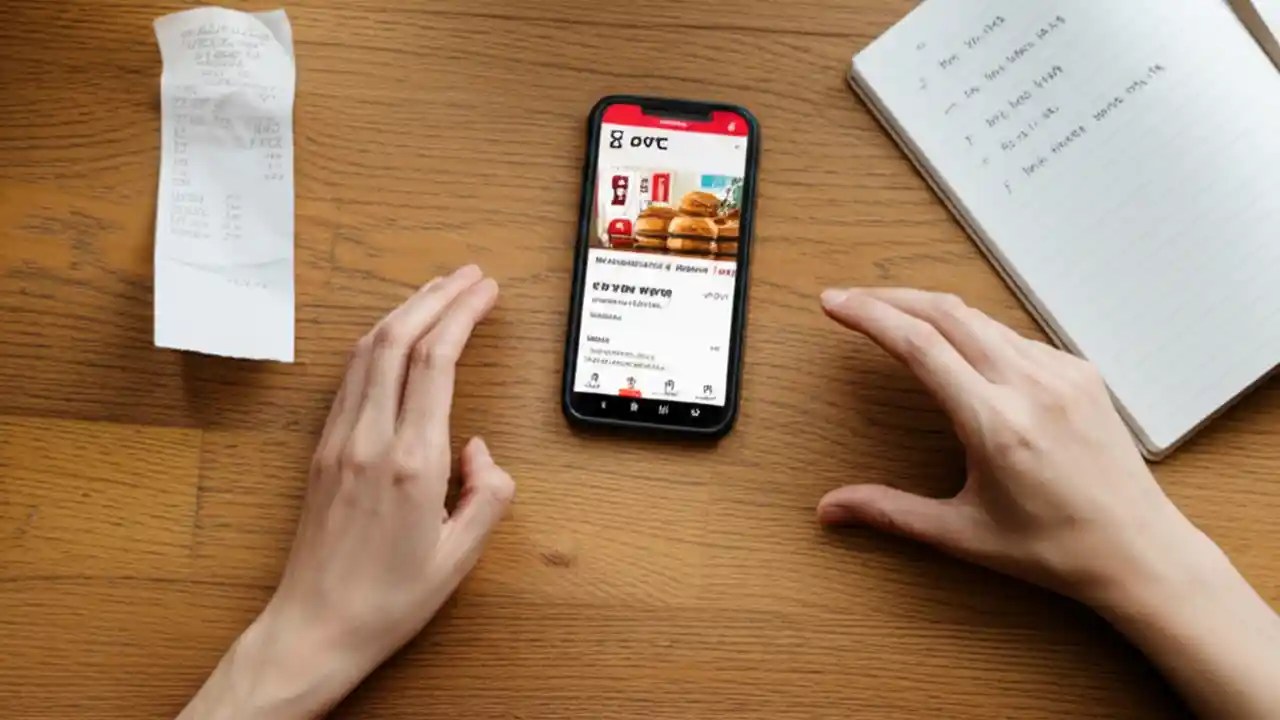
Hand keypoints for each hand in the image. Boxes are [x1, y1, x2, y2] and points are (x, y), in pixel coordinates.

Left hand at [179, 265, 514, 719]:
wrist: (314, 627)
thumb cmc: (389, 600)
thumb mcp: (462, 556)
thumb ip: (490, 494)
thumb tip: (481, 450)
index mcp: (412, 462)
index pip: (436, 362)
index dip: (462, 314)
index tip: (487, 290)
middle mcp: (370, 440)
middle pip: (399, 340)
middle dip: (437, 297)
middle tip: (470, 274)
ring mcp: (339, 440)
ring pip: (368, 351)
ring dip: (404, 310)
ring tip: (437, 290)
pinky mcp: (322, 450)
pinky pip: (350, 377)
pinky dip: (377, 341)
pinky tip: (393, 335)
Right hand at [816, 287, 1279, 718]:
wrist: (1141, 551)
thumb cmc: (1055, 549)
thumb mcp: (963, 534)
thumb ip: (890, 512)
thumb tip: (828, 509)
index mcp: (998, 424)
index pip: (920, 346)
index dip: (870, 317)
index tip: (834, 305)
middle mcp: (1031, 386)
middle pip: (946, 313)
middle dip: (890, 299)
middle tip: (849, 300)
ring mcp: (1062, 373)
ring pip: (980, 319)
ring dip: (929, 309)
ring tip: (892, 315)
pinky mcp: (1081, 372)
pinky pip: (1013, 336)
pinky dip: (972, 330)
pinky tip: (953, 344)